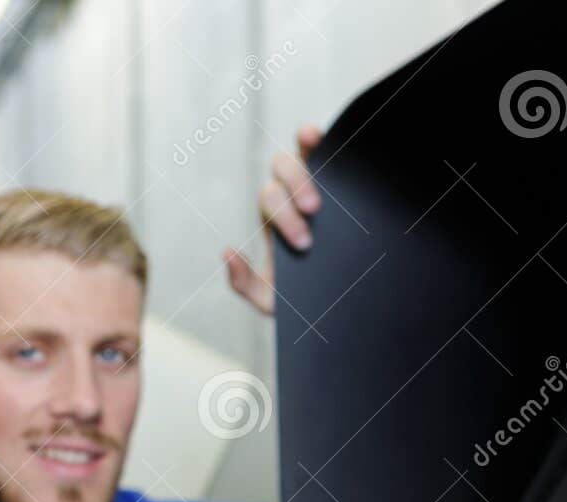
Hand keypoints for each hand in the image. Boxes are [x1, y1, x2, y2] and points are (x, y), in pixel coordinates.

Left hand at [223, 124, 323, 314]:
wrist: (340, 298)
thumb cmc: (304, 295)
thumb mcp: (271, 299)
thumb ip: (243, 284)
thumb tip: (227, 252)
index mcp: (275, 218)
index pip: (271, 200)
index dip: (284, 215)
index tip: (305, 243)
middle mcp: (291, 193)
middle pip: (281, 171)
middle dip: (294, 189)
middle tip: (312, 212)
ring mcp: (315, 182)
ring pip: (298, 156)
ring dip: (304, 171)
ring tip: (318, 200)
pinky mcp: (340, 178)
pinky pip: (324, 148)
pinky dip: (316, 138)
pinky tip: (320, 140)